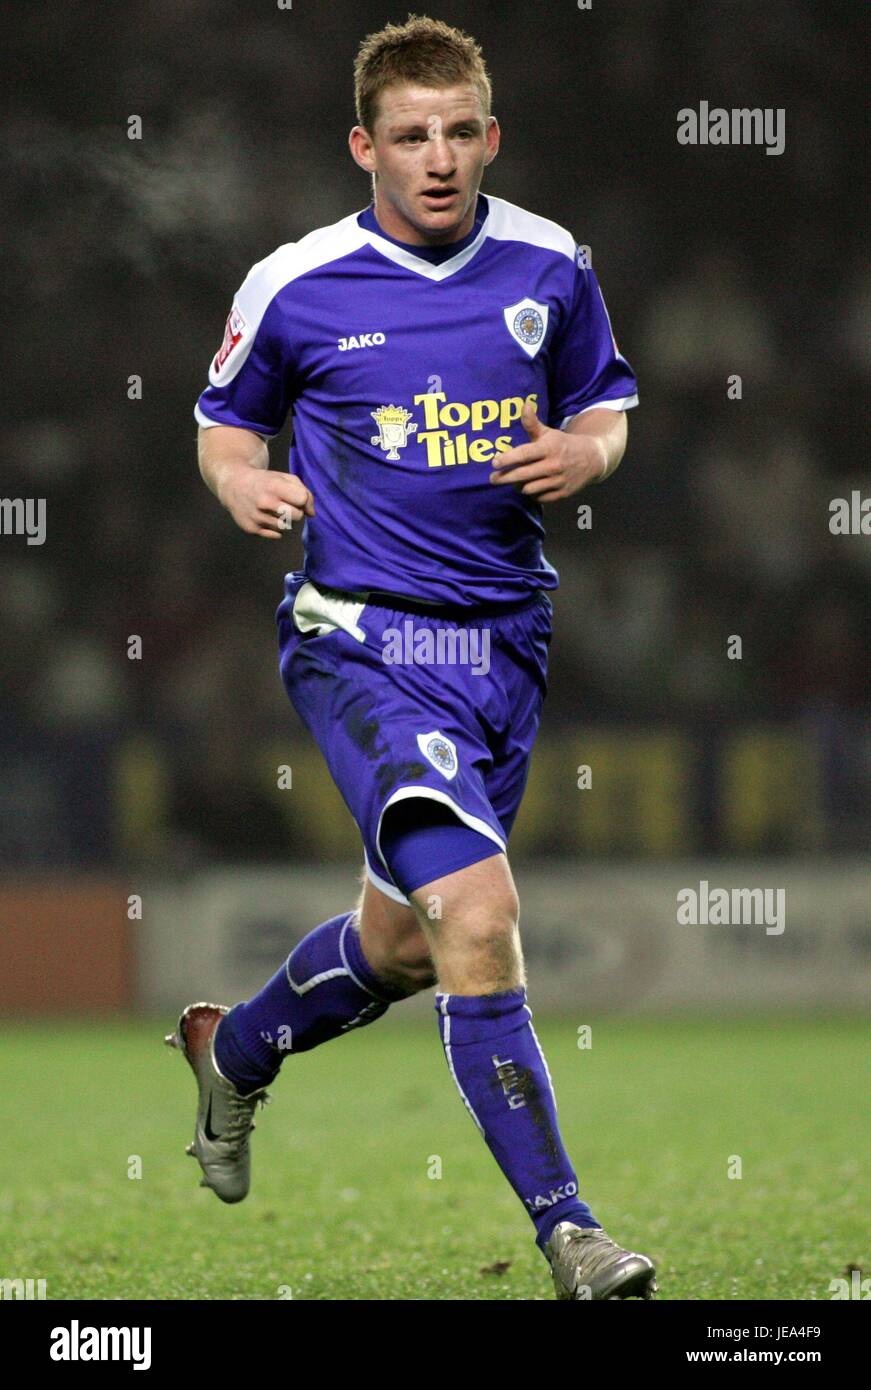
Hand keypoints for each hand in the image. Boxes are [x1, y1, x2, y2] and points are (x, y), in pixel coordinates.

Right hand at [219, 464, 315, 537]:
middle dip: (295, 512)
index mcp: (274, 486)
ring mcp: (257, 517)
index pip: (302, 499)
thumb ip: (303, 491)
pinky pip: (276, 535)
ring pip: (286, 527)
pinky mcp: (251, 529)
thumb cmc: (264, 481)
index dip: (303, 500)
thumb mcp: (284, 478)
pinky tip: (266, 518)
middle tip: (285, 506)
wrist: (233, 485)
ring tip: (274, 511)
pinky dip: (275, 529)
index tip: (295, 498)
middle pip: (297, 516)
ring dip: (284, 520)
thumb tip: (312, 514)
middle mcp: (264, 502)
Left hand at [488, 401, 606, 502]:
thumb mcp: (548, 433)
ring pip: (529, 489)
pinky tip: (529, 488)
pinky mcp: (562, 493)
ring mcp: (558, 481)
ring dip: (518, 486)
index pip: (524, 454)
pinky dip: (532, 494)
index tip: (494, 463)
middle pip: (522, 475)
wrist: (591, 458)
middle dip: (504, 478)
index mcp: (548, 448)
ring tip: (513, 482)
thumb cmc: (563, 444)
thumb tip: (524, 406)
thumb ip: (532, 424)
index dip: (507, 459)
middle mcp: (553, 465)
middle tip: (492, 478)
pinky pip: (540, 498)